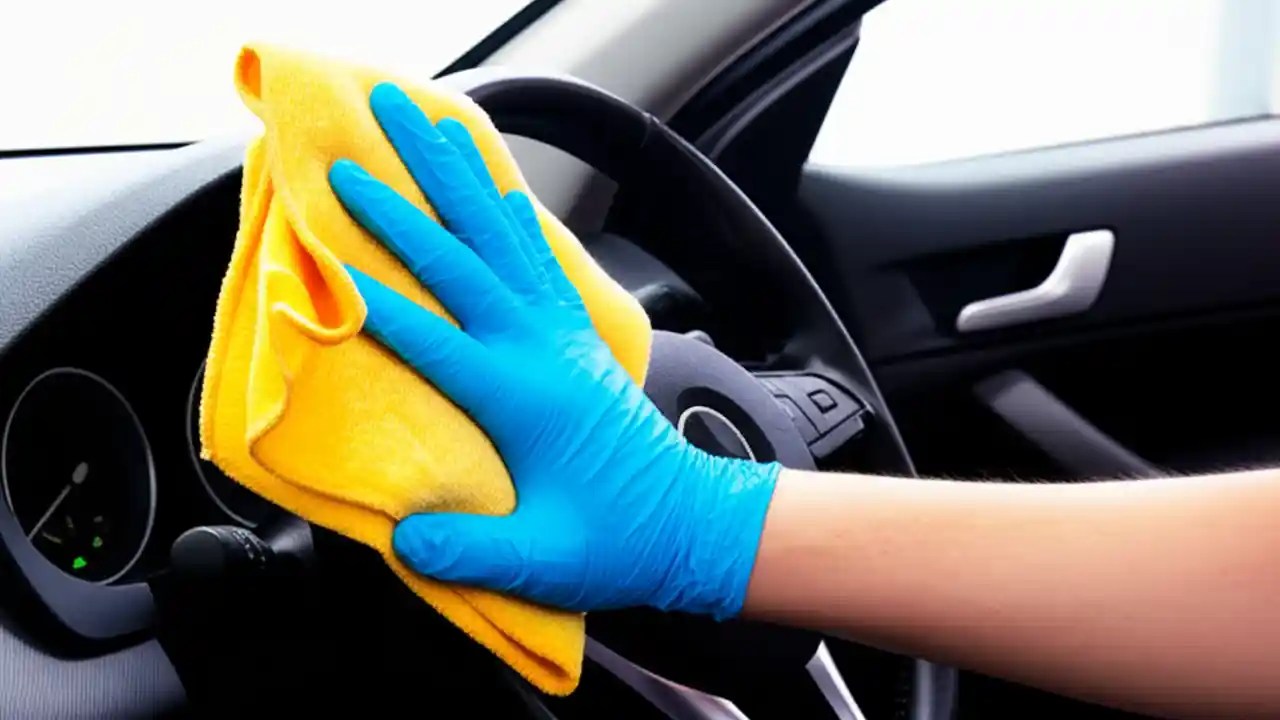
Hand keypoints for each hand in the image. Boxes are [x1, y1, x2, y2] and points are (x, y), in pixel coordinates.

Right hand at [328, 83, 779, 617]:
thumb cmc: (615, 542)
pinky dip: (514, 216)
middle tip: (352, 161)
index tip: (323, 256)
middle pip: (460, 265)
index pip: (431, 340)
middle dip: (401, 211)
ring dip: (460, 181)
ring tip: (427, 126)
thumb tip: (405, 542)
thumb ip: (471, 551)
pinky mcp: (577, 335)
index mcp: (520, 399)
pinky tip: (496, 186)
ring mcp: (562, 335)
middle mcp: (540, 350)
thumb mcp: (543, 560)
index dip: (373, 301)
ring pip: (502, 241)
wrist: (691, 522)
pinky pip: (541, 259)